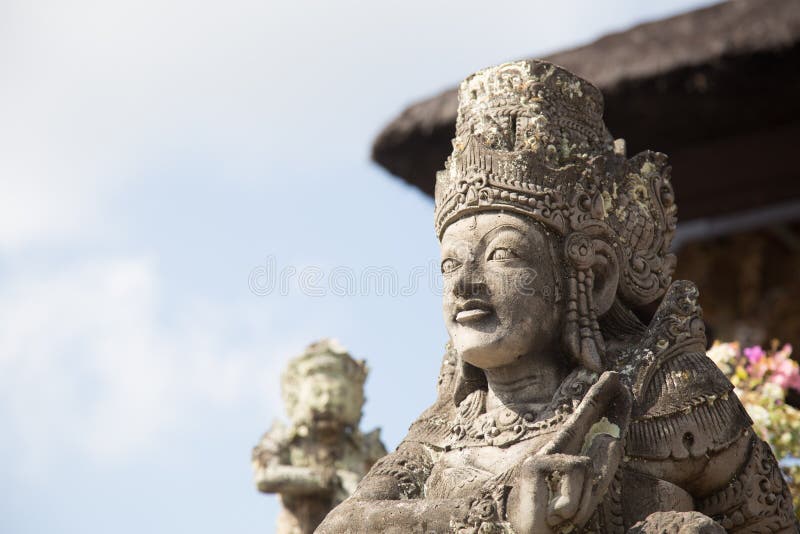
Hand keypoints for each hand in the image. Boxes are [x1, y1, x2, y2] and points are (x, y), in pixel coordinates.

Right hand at [508, 372, 630, 533]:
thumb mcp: (587, 497)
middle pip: (582, 419)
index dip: (602, 402)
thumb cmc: (557, 517)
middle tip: (616, 375)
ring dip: (582, 498)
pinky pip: (572, 479)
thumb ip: (601, 472)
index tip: (616, 378)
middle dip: (601, 397)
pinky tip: (552, 513)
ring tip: (563, 512)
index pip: (588, 425)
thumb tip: (610, 439)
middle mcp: (554, 450)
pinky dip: (570, 504)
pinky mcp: (534, 466)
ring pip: (586, 466)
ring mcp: (542, 456)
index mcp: (568, 455)